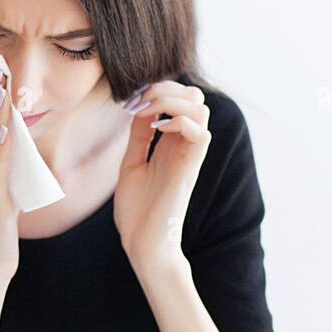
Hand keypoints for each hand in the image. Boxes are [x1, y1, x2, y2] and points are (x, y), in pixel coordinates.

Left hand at [113, 79, 211, 272]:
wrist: (142, 243)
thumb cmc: (137, 211)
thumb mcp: (131, 164)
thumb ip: (138, 137)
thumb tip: (139, 109)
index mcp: (169, 144)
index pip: (179, 100)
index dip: (157, 90)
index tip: (130, 101)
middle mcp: (183, 146)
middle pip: (194, 97)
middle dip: (166, 88)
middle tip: (140, 103)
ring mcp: (188, 156)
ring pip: (201, 108)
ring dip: (173, 101)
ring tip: (149, 113)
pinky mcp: (190, 169)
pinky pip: (201, 133)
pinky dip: (180, 122)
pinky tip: (159, 130)